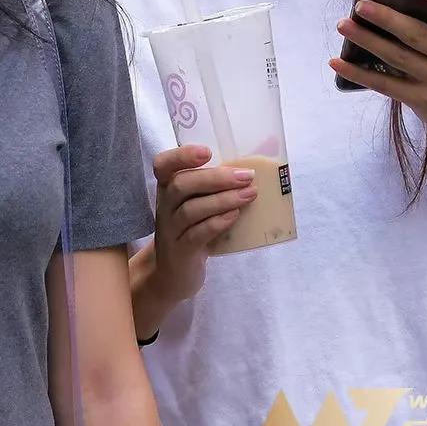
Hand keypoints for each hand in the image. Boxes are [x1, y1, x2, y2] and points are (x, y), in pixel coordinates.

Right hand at [147, 144, 256, 312]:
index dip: (182, 155)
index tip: (208, 152)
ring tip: (250, 194)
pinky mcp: (181, 252)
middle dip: (215, 178)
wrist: (174, 273)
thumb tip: (263, 156)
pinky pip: (196, 235)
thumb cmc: (193, 229)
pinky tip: (235, 216)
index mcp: (168, 188)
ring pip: (191, 210)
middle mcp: (165, 206)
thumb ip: (218, 184)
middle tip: (247, 176)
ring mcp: (170, 230)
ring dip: (223, 199)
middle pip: (181, 184)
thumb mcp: (199, 204)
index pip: (163, 165)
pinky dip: (217, 223)